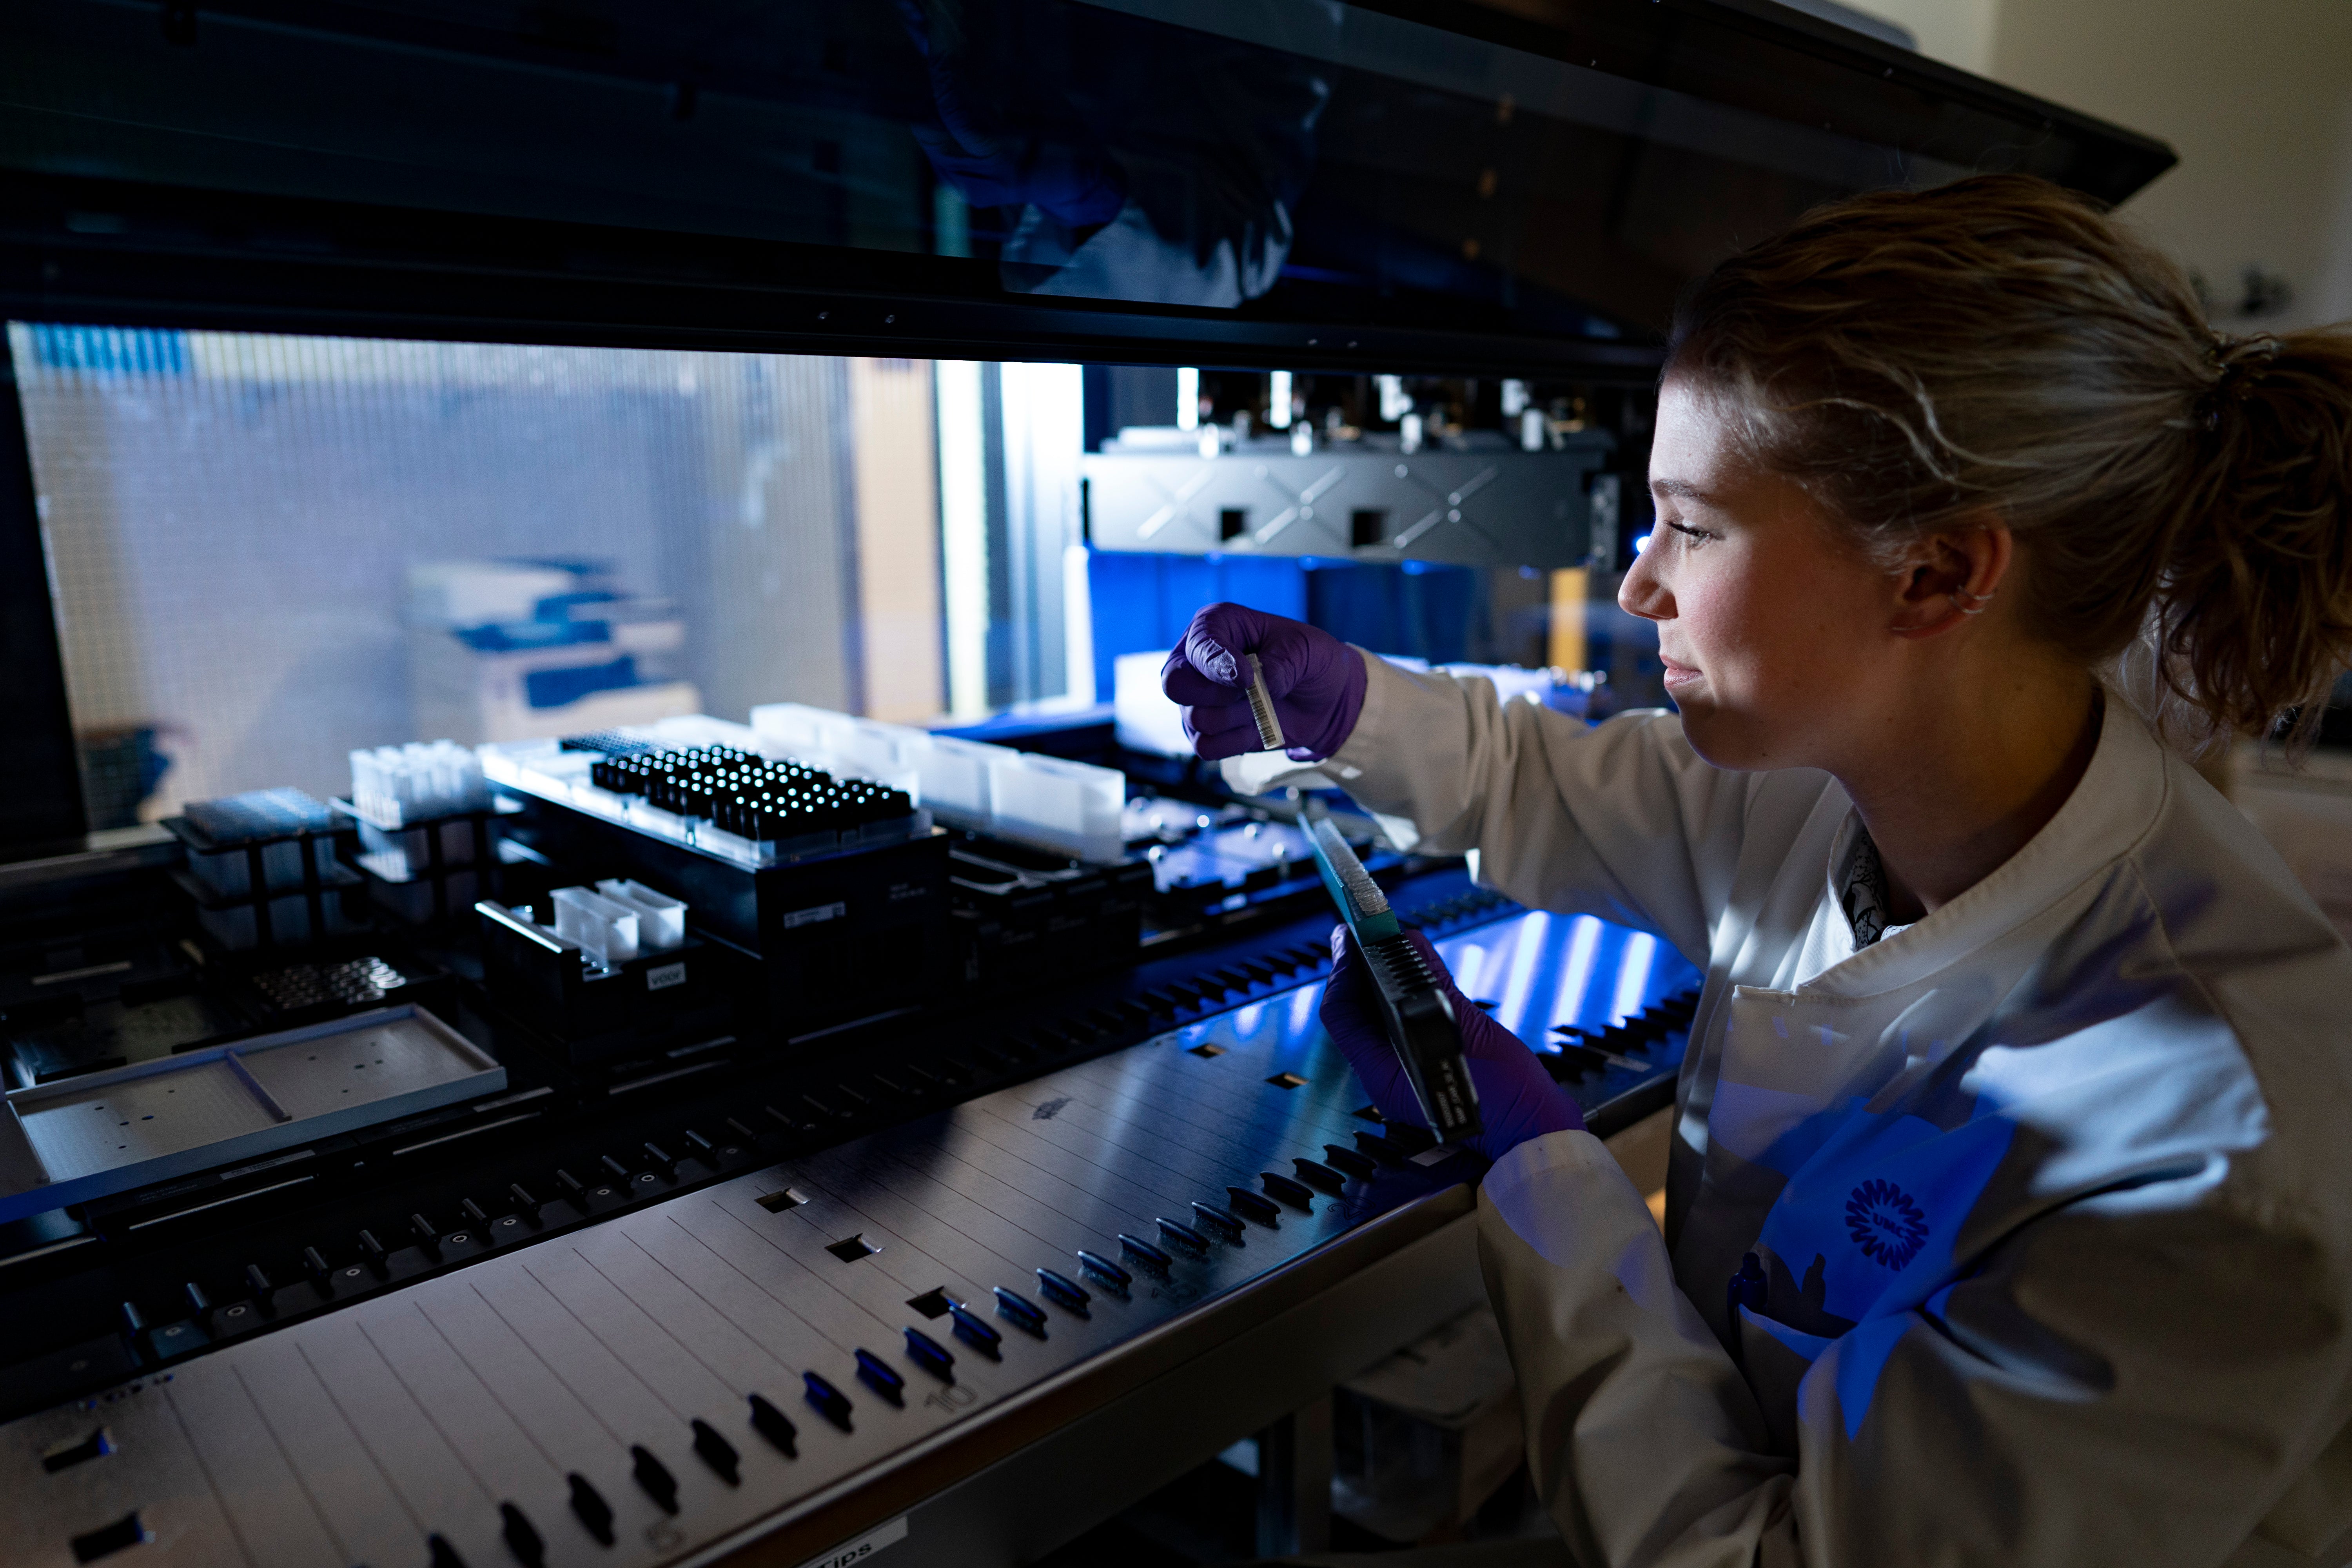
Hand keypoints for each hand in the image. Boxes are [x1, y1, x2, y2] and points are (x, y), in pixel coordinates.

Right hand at [1159, 603, 1367, 761]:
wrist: (1325, 701)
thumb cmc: (1311, 663)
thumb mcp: (1307, 650)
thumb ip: (1279, 663)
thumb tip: (1252, 686)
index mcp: (1217, 625)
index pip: (1198, 645)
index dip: (1218, 666)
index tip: (1249, 679)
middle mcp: (1196, 660)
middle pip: (1174, 684)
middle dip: (1215, 695)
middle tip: (1250, 693)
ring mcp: (1196, 698)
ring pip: (1195, 719)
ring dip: (1238, 719)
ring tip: (1263, 708)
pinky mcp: (1204, 731)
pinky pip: (1205, 747)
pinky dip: (1235, 742)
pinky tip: (1254, 728)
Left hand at [1319, 925, 1584, 1161]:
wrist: (1533, 1130)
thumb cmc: (1498, 1103)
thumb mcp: (1463, 1038)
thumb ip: (1436, 987)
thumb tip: (1411, 943)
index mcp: (1383, 1073)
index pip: (1342, 1016)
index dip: (1341, 972)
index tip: (1347, 937)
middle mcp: (1391, 1065)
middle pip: (1358, 1007)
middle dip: (1358, 967)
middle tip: (1362, 931)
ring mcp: (1413, 1056)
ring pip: (1384, 1005)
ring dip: (1384, 969)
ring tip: (1386, 936)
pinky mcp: (1440, 1047)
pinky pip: (1418, 1007)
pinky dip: (1416, 977)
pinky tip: (1416, 952)